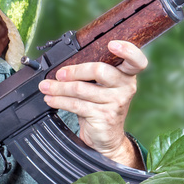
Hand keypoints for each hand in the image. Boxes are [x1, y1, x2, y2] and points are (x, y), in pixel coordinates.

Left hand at [38, 40, 146, 167]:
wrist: (106, 138)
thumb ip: (91, 74)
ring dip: (59, 88)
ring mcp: (116, 102)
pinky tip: (51, 99)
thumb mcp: (101, 88)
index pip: (136, 61)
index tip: (112, 44)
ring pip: (81, 89)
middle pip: (99, 70)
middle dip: (74, 71)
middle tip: (59, 74)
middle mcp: (125, 87)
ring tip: (46, 87)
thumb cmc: (101, 107)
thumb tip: (62, 66)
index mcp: (127, 75)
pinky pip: (76, 104)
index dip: (128, 50)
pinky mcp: (103, 115)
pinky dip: (59, 101)